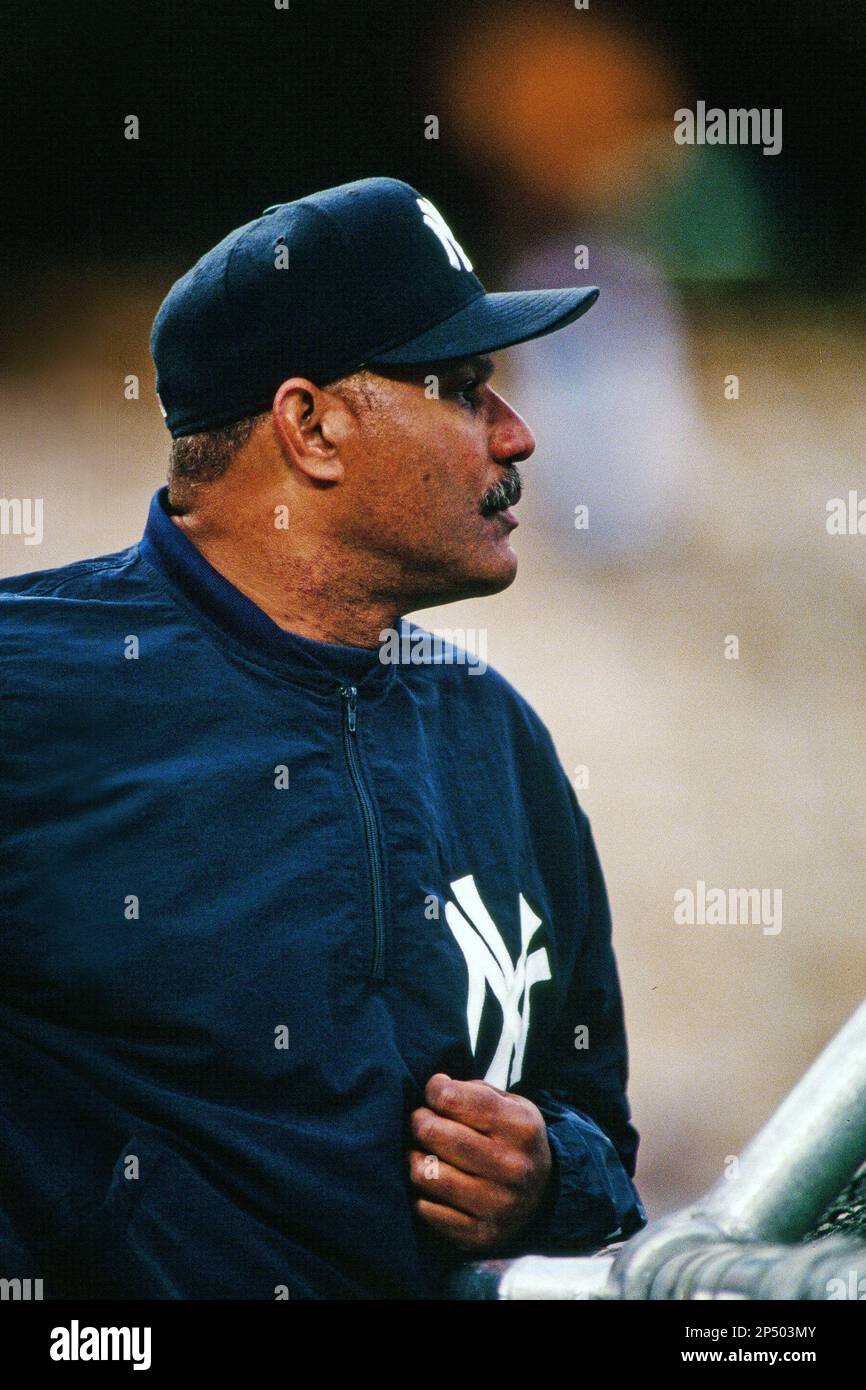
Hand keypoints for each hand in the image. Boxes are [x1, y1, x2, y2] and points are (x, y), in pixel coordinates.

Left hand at [408, 1073, 552, 1251]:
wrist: (544, 1195)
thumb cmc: (514, 1140)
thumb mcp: (510, 1105)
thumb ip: (472, 1091)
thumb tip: (435, 1087)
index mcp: (520, 1127)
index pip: (452, 1098)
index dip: (434, 1091)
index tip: (435, 1094)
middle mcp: (512, 1167)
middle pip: (434, 1134)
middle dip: (418, 1122)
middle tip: (422, 1122)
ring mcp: (497, 1204)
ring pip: (425, 1173)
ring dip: (415, 1158)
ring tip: (423, 1153)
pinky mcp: (480, 1235)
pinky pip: (426, 1210)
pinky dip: (421, 1194)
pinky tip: (433, 1184)